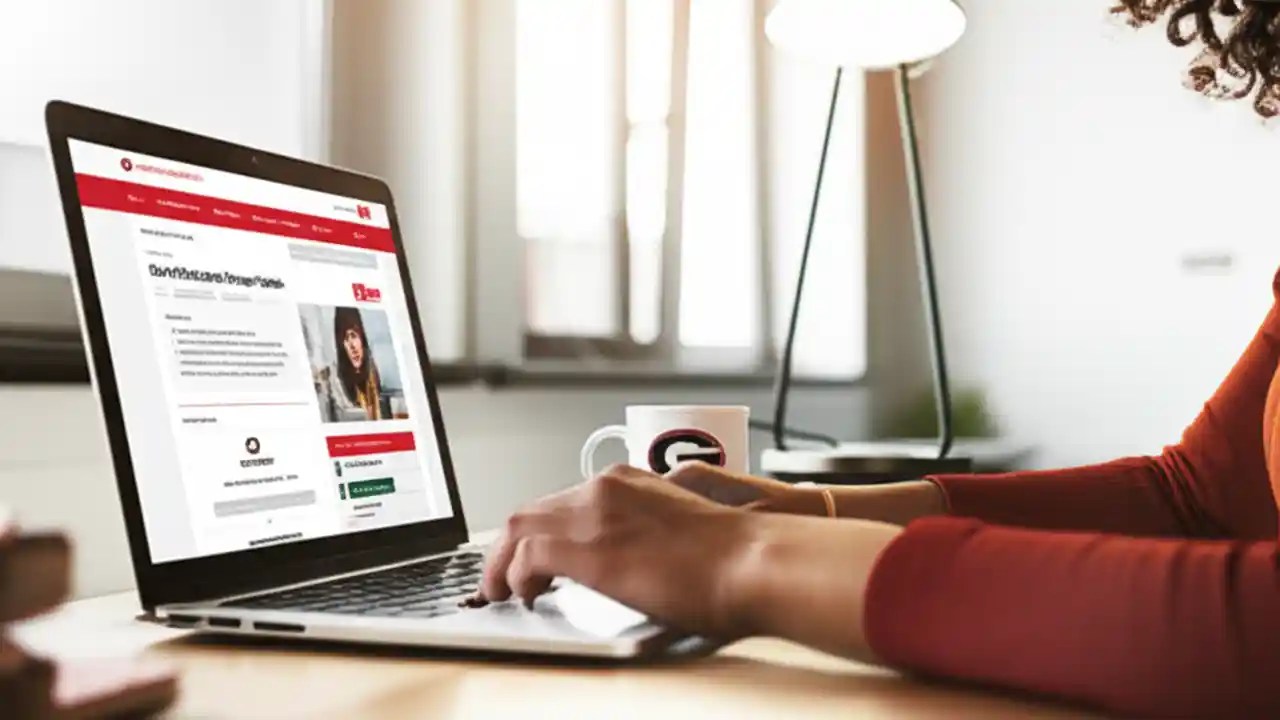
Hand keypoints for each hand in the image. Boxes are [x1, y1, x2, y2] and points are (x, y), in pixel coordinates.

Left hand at [479, 463, 905, 659]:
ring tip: (500, 593)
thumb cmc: (735, 557)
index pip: (561, 501)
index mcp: (627, 483)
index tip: (533, 558)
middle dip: (509, 547)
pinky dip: (513, 578)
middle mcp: (603, 489)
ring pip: (518, 530)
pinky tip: (523, 597)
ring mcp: (592, 515)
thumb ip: (645, 535)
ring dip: (501, 564)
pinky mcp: (585, 548)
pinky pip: (526, 558)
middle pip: (531, 512)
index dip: (539, 533)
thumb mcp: (678, 532)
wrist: (752, 560)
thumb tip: (633, 563)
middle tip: (502, 579)